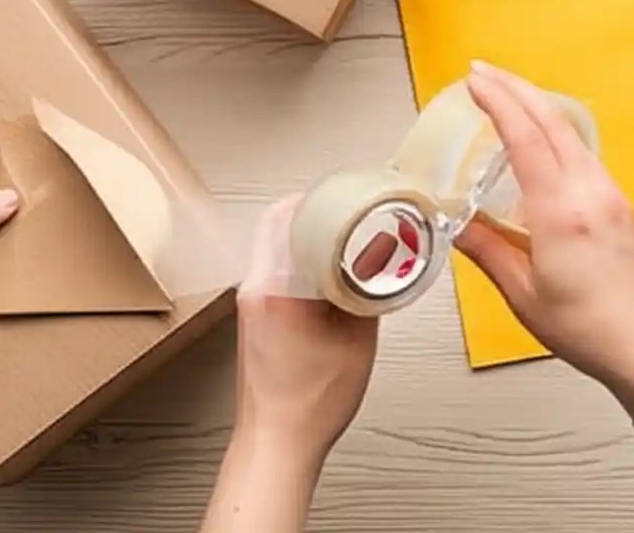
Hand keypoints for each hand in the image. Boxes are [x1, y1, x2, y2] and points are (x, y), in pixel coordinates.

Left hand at [203, 197, 377, 531]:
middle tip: (350, 205)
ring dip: (307, 233)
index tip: (350, 192)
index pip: (290, 217)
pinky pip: (276, 268)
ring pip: (275, 244)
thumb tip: (384, 254)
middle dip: (315, 208)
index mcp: (276, 288)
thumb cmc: (308, 405)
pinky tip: (329, 269)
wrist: (276, 442)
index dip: (322, 198)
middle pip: (278, 223)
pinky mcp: (253, 314)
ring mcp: (250, 301)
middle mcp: (255, 288)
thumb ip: (369, 289)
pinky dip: (302, 258)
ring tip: (345, 235)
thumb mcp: (356, 339)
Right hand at [455, 63, 633, 430]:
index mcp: (561, 212)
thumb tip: (453, 222)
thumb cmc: (582, 327)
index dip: (499, 103)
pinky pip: (582, 154)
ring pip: (570, 133)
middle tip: (482, 72)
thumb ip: (484, 249)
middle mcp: (590, 193)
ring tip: (504, 96)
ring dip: (536, 107)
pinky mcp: (617, 203)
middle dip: (515, 89)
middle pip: (552, 121)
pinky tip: (537, 139)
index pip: (527, 139)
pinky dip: (554, 133)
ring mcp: (609, 195)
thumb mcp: (519, 292)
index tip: (474, 81)